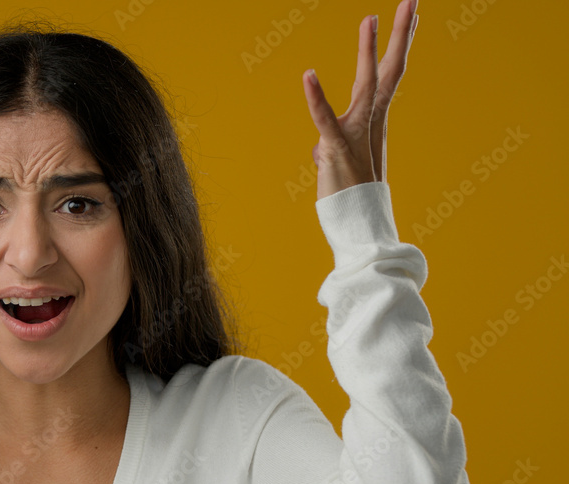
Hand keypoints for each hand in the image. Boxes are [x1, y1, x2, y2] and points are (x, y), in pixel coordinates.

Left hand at [302, 0, 418, 199]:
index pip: (390, 74)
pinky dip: (315, 97)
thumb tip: (319, 147)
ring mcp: (356, 133)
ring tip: (369, 18)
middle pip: (390, 70)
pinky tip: (308, 74)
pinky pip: (324, 118)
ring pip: (365, 85)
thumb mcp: (339, 164)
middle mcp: (370, 121)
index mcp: (374, 121)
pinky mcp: (335, 148)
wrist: (359, 227)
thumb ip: (330, 147)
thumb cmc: (350, 197)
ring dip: (367, 52)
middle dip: (400, 34)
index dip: (398, 43)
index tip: (411, 13)